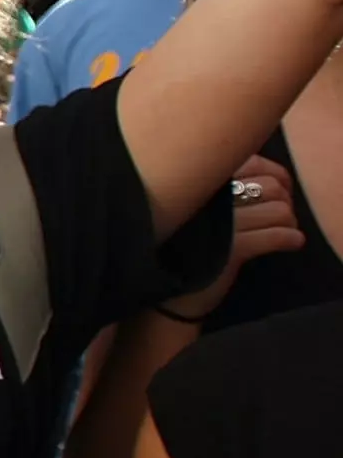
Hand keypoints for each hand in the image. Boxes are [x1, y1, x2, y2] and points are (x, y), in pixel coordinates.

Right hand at [163, 156, 306, 319]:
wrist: (166, 293)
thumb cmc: (179, 247)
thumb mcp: (190, 210)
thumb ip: (216, 189)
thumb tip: (264, 179)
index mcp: (202, 184)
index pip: (252, 164)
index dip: (275, 174)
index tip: (280, 187)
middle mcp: (211, 199)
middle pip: (270, 186)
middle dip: (285, 199)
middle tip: (281, 212)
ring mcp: (223, 224)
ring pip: (278, 210)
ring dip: (289, 220)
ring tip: (285, 229)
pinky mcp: (233, 250)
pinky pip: (275, 237)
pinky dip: (290, 239)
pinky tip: (291, 242)